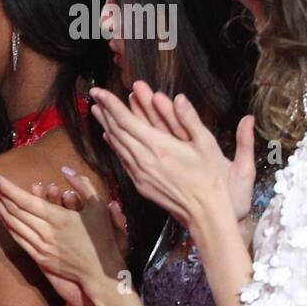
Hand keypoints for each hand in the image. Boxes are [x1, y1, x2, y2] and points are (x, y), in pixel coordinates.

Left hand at [0, 165, 127, 305]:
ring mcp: (40, 246)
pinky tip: (2, 216)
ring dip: (0, 208)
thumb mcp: (99, 207)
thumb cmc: (102, 239)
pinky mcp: (38, 257)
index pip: (24, 199)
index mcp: (58, 218)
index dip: (6, 186)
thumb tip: (65, 169)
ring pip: (13, 224)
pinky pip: (18, 239)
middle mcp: (45, 232)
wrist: (100, 274)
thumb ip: (82, 185)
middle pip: (14, 210)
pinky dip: (8, 225)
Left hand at [90, 82, 254, 228]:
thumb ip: (191, 120)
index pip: (126, 120)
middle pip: (117, 131)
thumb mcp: (207, 145)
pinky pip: (123, 159)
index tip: (99, 91)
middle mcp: (144, 160)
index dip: (111, 104)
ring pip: (117, 145)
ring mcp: (140, 174)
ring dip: (106, 126)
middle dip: (104, 111)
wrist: (205, 214)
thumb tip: (179, 97)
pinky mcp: (140, 184)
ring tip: (97, 112)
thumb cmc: (212, 178)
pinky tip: (110, 137)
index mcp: (158, 147)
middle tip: (94, 97)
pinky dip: (114, 145)